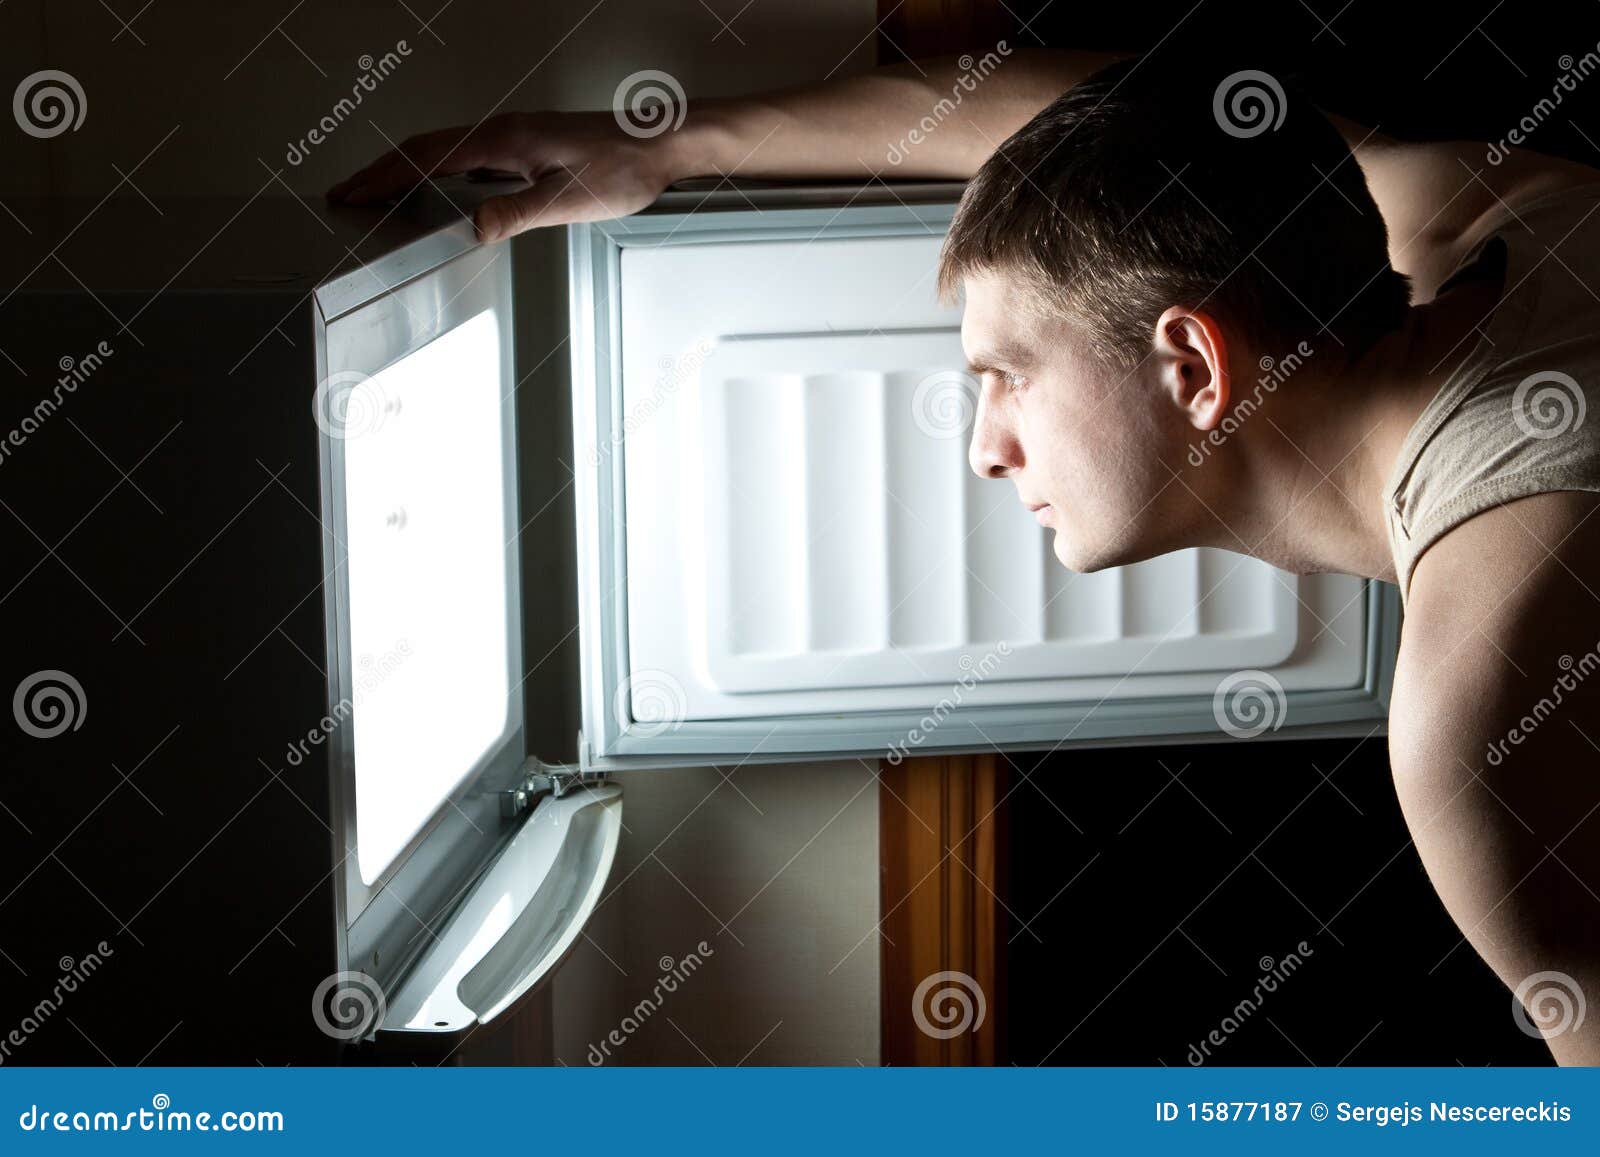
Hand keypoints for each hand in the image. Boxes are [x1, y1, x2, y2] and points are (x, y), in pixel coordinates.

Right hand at [326, 110, 687, 241]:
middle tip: (347, 195)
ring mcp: (513, 136)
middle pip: (424, 148)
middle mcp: (502, 130)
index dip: (381, 176)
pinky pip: (467, 155)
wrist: (660, 145)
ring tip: (379, 193)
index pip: (423, 156)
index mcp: (502, 140)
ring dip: (406, 169)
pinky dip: (438, 170)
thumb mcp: (568, 200)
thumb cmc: (624, 167)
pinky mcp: (527, 145)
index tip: (349, 192)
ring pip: (444, 150)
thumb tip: (472, 228)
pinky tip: (438, 190)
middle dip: (380, 171)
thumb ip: (516, 213)